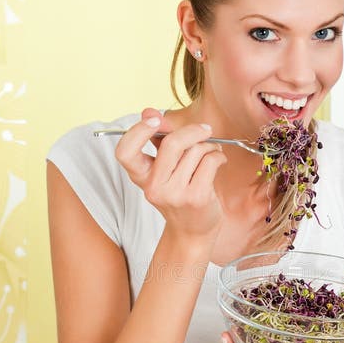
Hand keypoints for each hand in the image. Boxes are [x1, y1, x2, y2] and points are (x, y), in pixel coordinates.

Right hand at [115, 108, 226, 238]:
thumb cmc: (180, 193)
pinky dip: (218, 157)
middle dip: (192, 131)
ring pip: (196, 151)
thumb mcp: (165, 168)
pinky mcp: (196, 198)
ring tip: (211, 154)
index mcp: (141, 176)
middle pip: (171, 144)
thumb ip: (158, 139)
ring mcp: (175, 194)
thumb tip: (150, 111)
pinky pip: (210, 162)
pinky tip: (218, 162)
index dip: (137, 131)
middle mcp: (154, 187)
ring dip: (209, 147)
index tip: (155, 120)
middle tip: (205, 130)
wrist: (193, 231)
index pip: (125, 152)